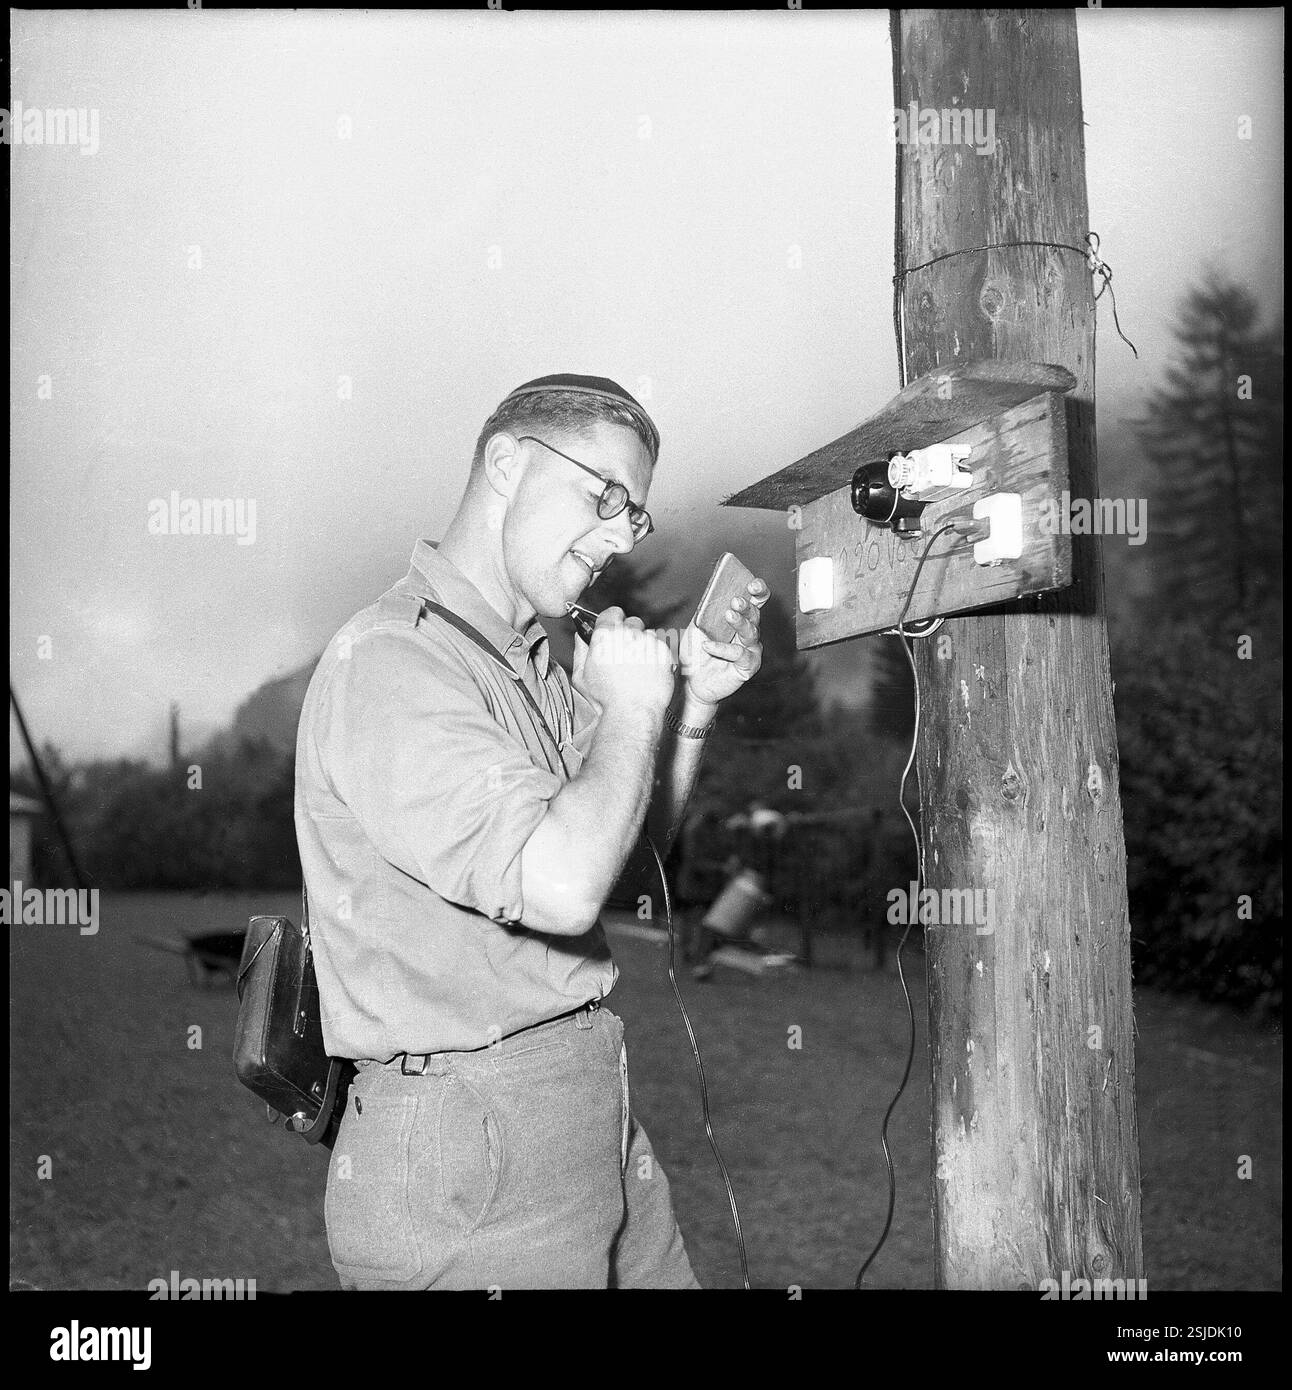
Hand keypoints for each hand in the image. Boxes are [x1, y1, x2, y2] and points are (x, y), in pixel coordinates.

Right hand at [573, 605, 676, 718]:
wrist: (632, 712)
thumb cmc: (606, 698)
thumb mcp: (581, 675)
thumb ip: (580, 651)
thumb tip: (580, 636)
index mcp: (606, 635)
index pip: (612, 612)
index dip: (613, 621)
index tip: (614, 630)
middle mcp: (628, 634)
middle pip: (632, 622)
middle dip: (630, 634)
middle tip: (626, 654)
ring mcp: (649, 642)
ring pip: (648, 634)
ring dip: (645, 645)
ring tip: (639, 667)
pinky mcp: (664, 652)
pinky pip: (661, 647)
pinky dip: (657, 656)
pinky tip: (649, 672)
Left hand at [680, 578, 767, 708]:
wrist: (691, 682)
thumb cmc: (696, 653)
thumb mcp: (697, 628)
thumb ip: (705, 611)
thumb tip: (712, 594)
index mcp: (740, 620)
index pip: (756, 601)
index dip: (758, 591)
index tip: (753, 584)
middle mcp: (749, 634)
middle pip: (755, 615)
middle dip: (747, 606)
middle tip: (736, 601)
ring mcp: (751, 651)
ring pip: (751, 633)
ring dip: (740, 623)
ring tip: (728, 615)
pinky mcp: (748, 667)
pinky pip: (740, 654)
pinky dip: (723, 649)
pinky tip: (708, 646)